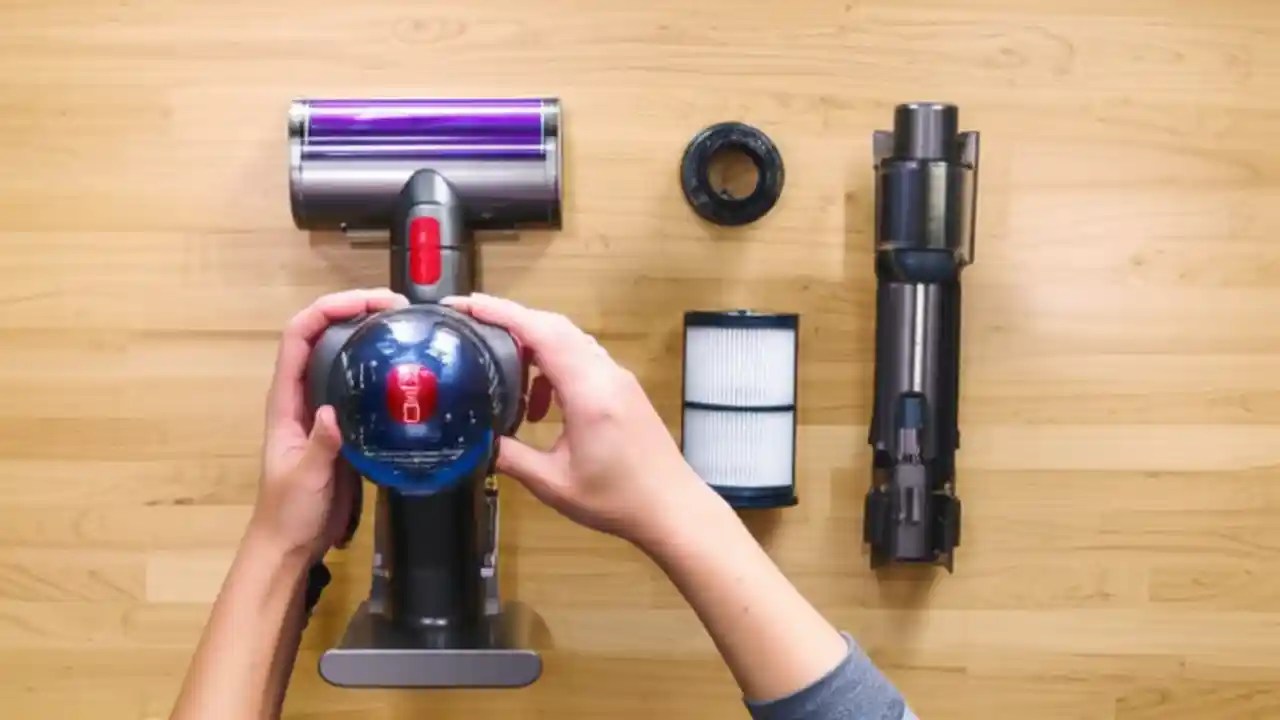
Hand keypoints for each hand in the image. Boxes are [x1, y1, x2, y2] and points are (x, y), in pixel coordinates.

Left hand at [251, 288, 409, 560]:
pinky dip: (381, 369)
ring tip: (408, 328)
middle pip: (323, 335)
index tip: (369, 302)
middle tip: (400, 309)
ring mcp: (324, 408)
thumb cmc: (288, 512)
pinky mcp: (345, 425)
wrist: (292, 544)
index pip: (299, 337)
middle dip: (356, 311)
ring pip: (343, 356)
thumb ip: (318, 447)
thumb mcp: (304, 479)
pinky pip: (361, 386)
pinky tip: (410, 371)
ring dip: (370, 334)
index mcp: (286, 400)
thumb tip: (332, 412)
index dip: (328, 310)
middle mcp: (303, 395)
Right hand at [443, 293, 716, 549]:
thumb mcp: (552, 483)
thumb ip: (510, 457)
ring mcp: (618, 378)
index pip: (541, 332)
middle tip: (470, 326)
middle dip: (510, 321)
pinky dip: (554, 366)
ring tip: (501, 373)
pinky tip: (540, 405)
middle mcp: (606, 373)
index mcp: (588, 391)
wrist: (671, 507)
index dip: (500, 313)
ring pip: (569, 340)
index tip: (465, 305)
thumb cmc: (615, 499)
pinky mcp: (623, 388)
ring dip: (533, 346)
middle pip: (554, 326)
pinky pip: (583, 358)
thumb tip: (474, 440)